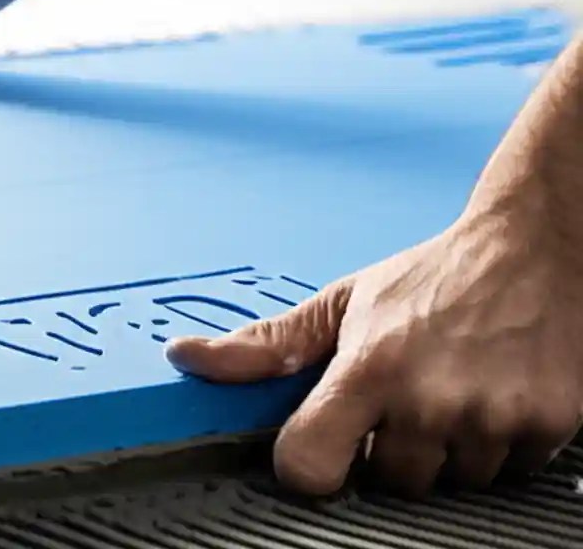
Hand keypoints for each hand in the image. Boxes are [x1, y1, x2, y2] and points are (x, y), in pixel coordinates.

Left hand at [168, 211, 582, 496]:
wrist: (536, 247)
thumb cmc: (432, 277)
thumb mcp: (343, 303)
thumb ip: (266, 346)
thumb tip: (184, 357)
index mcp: (368, 368)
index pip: (310, 464)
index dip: (310, 463)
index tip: (323, 445)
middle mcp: (428, 400)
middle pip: (390, 480)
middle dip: (392, 447)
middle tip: (409, 395)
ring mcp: (491, 418)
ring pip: (451, 483)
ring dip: (449, 448)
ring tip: (455, 388)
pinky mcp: (548, 426)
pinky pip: (510, 474)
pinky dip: (502, 445)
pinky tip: (494, 395)